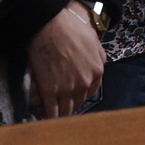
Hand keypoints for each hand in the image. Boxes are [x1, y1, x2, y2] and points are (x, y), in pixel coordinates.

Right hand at [28, 3, 104, 118]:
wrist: (51, 27)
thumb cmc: (73, 31)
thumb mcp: (95, 43)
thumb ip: (98, 58)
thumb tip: (97, 67)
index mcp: (97, 71)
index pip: (92, 92)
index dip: (82, 96)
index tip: (75, 98)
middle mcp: (85, 83)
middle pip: (79, 102)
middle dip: (71, 105)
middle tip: (63, 106)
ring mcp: (67, 88)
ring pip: (66, 109)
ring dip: (61, 114)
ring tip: (55, 115)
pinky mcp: (50, 90)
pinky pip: (51, 110)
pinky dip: (49, 116)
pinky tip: (46, 117)